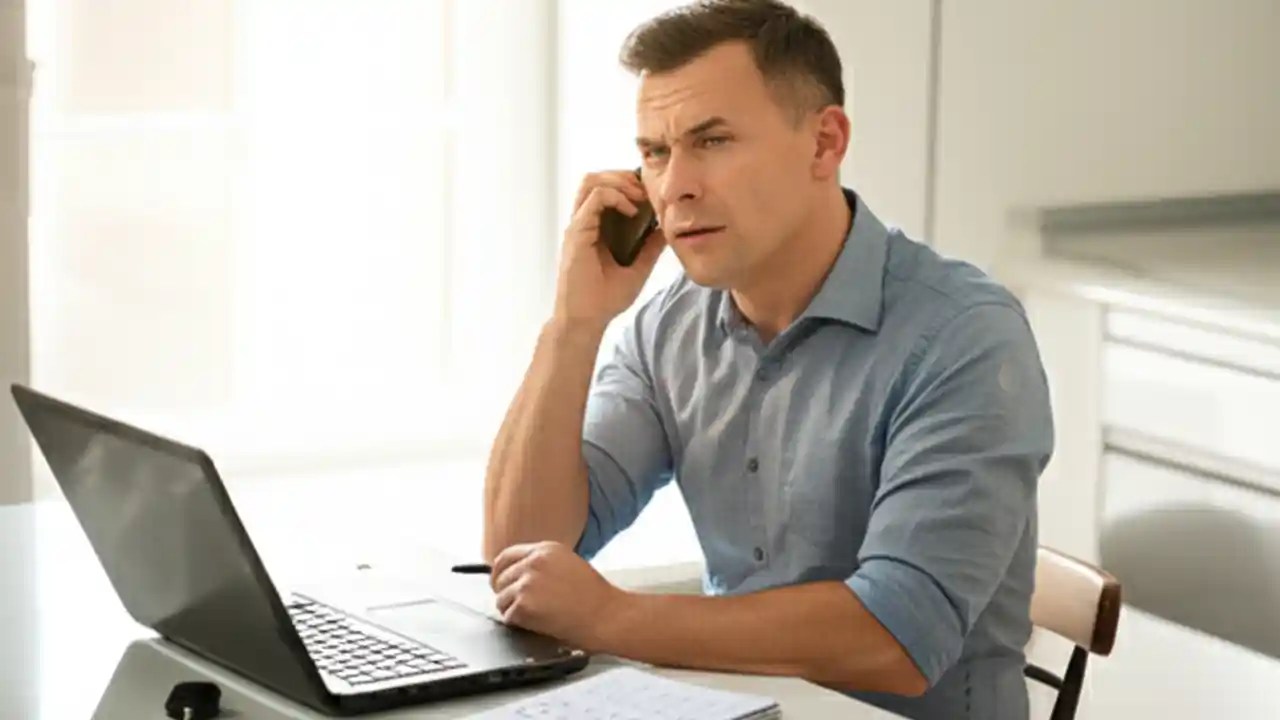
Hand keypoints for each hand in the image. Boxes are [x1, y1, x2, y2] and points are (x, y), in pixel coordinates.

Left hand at [490, 541, 628, 651]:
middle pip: (500, 578)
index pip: (506, 556)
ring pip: (500, 599)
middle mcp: (533, 562)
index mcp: (544, 549)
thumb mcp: (568, 563)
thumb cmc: (594, 595)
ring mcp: (526, 584)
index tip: (499, 582)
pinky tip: (535, 623)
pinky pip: (508, 616)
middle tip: (516, 605)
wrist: (606, 615)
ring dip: (511, 610)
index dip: (499, 572)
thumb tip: (517, 573)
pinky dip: (518, 623)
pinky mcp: (524, 606)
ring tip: (532, 616)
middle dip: (505, 593)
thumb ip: (542, 563)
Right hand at [552, 170, 666, 329]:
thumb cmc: (605, 299)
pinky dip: (616, 196)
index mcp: (594, 227)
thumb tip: (668, 229)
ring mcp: (578, 225)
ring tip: (639, 197)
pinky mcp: (577, 232)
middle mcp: (583, 222)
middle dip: (624, 176)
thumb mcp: (638, 268)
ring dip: (619, 182)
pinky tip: (633, 211)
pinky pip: (595, 198)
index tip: (651, 194)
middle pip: (597, 177)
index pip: (605, 188)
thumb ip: (650, 248)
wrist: (586, 320)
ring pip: (592, 180)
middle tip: (646, 191)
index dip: (628, 183)